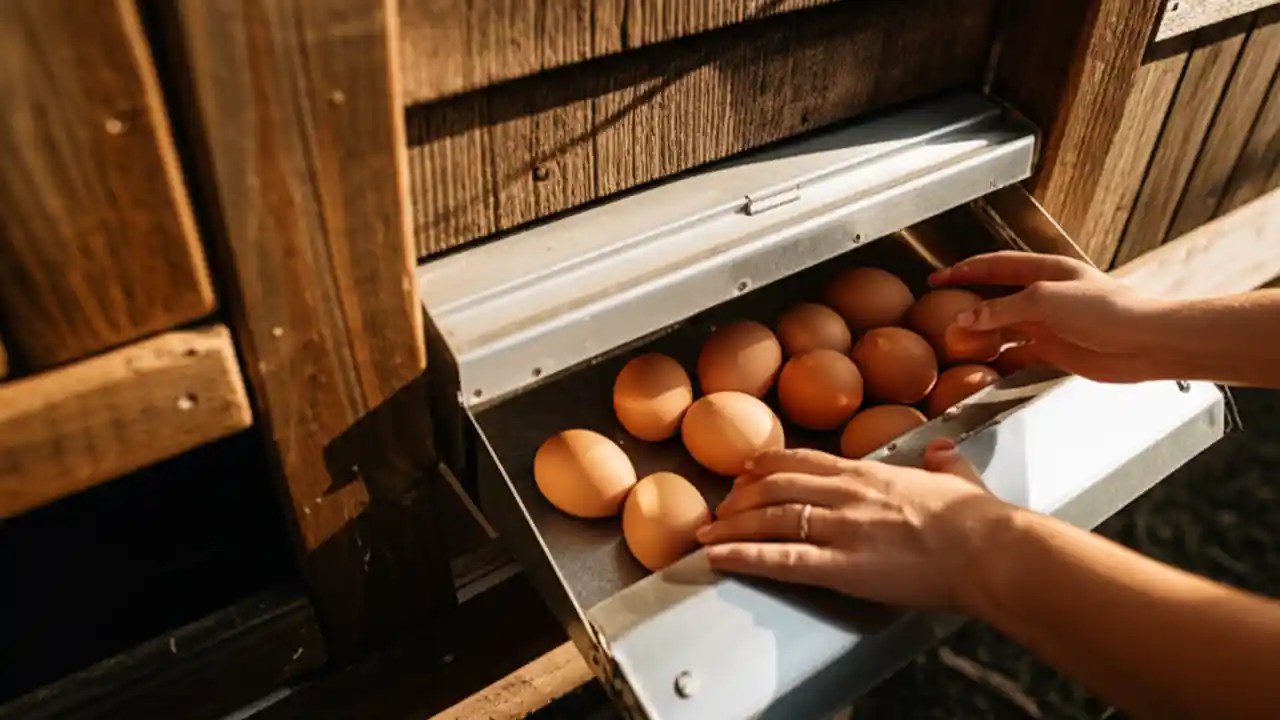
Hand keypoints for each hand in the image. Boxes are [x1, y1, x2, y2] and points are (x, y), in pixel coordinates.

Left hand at [697, 441, 1014, 612]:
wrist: (989, 550)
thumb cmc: (978, 520)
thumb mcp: (958, 477)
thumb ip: (943, 462)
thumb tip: (943, 452)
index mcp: (869, 473)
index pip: (803, 461)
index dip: (768, 465)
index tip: (746, 470)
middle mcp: (846, 494)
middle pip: (775, 488)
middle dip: (742, 498)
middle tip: (721, 508)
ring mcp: (840, 528)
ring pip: (770, 519)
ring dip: (732, 526)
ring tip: (707, 534)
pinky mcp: (841, 566)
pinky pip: (779, 559)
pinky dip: (743, 555)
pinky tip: (719, 557)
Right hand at [929, 252, 1165, 381]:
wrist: (1144, 343)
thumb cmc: (1106, 311)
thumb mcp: (1045, 300)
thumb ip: (1002, 309)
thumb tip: (966, 320)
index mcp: (1045, 271)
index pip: (994, 266)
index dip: (964, 270)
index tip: (938, 278)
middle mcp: (1045, 295)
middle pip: (996, 297)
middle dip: (967, 304)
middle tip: (938, 313)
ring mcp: (1049, 324)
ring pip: (1004, 328)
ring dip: (981, 335)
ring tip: (955, 343)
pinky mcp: (1055, 350)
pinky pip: (1018, 354)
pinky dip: (999, 359)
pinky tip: (984, 366)